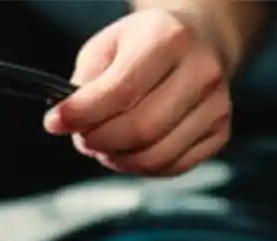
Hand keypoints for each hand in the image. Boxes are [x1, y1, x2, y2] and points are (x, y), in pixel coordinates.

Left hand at [43, 8, 232, 176]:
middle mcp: (202, 71)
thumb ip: (88, 82)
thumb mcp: (110, 45)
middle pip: (142, 128)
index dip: (83, 113)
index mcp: (170, 38)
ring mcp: (217, 105)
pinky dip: (142, 167)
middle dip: (100, 141)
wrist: (201, 41)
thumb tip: (71, 123)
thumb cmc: (147, 44)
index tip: (55, 122)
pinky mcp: (221, 132)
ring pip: (157, 154)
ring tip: (103, 147)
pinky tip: (129, 152)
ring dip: (119, 159)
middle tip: (82, 138)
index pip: (121, 89)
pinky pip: (173, 166)